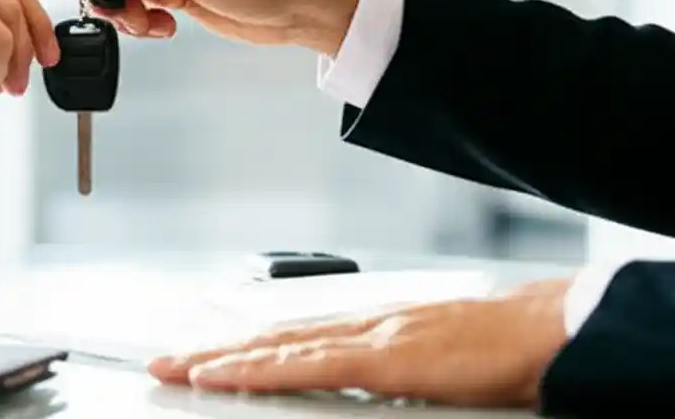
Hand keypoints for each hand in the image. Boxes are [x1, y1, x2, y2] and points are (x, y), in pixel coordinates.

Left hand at [148, 278, 570, 407]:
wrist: (547, 330)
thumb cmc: (500, 346)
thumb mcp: (430, 360)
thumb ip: (388, 370)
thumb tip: (358, 386)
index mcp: (370, 326)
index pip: (290, 336)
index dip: (241, 345)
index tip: (200, 355)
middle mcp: (359, 323)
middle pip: (269, 337)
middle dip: (213, 350)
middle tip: (164, 361)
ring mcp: (368, 337)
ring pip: (276, 347)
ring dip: (221, 359)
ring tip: (178, 368)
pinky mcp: (383, 357)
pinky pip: (308, 365)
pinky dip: (261, 369)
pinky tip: (227, 374)